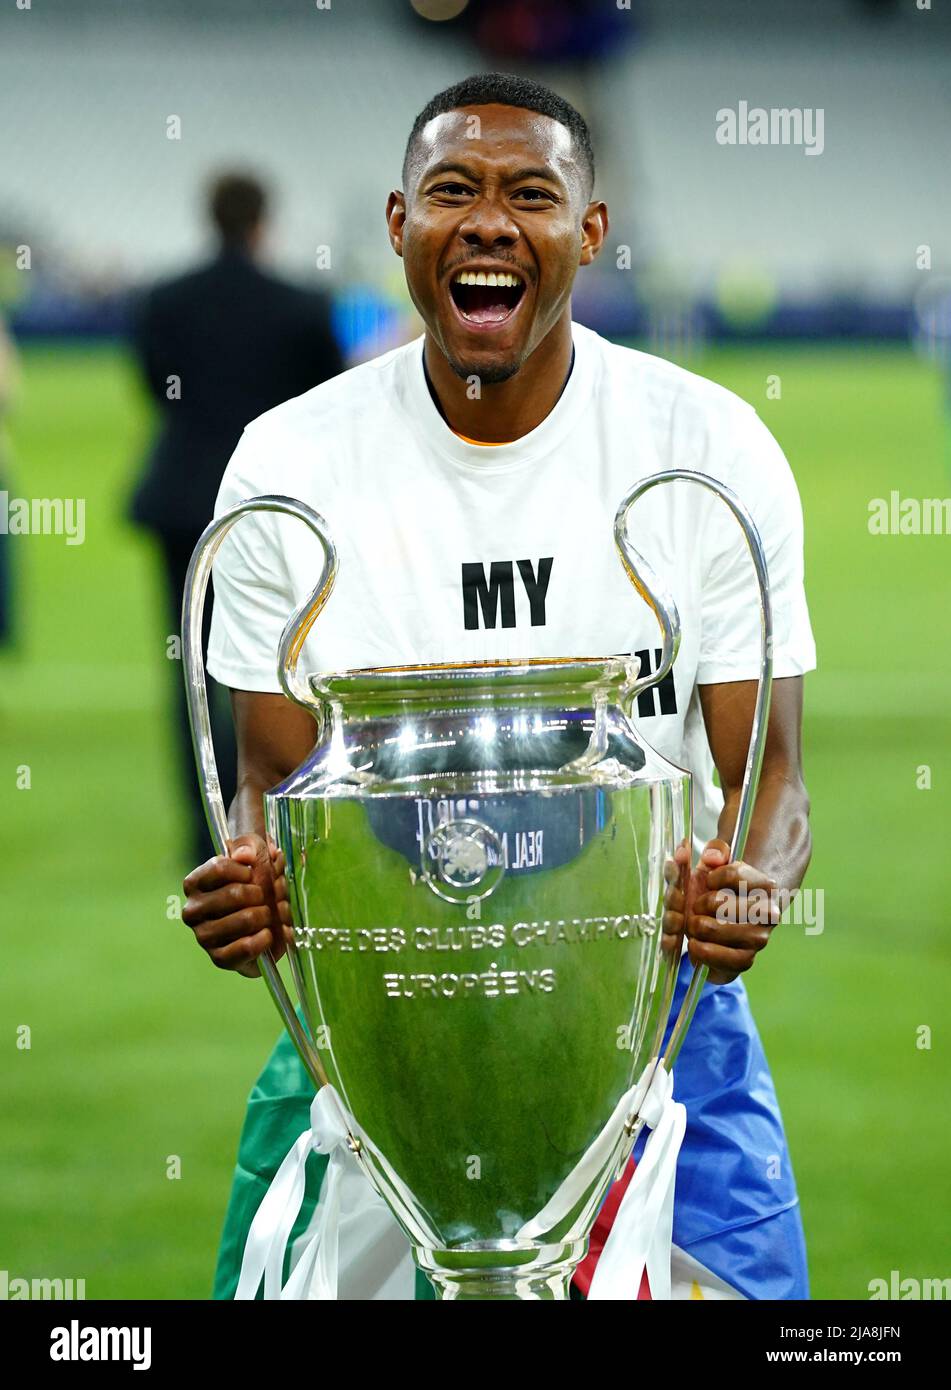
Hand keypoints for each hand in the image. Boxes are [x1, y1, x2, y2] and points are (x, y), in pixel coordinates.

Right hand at [182, 834, 290, 977]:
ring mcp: (204, 936)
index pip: (219, 867)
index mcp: (195, 883)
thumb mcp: (254, 855)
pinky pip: (244, 948)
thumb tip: (244, 855)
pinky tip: (267, 933)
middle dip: (262, 893)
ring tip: (269, 914)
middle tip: (269, 896)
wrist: (262, 920)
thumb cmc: (254, 883)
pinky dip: (263, 939)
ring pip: (243, 920)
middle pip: (235, 894)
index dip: (245, 869)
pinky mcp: (219, 958)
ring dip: (266, 915)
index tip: (252, 873)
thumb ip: (249, 847)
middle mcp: (193, 910)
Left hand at [666, 838, 779, 984]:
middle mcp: (768, 913)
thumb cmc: (723, 888)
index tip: (709, 879)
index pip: (734, 875)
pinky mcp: (746, 960)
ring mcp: (759, 939)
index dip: (713, 876)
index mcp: (765, 886)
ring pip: (714, 930)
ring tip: (695, 923)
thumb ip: (715, 850)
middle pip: (718, 904)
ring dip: (696, 926)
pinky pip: (722, 960)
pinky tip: (696, 944)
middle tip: (698, 906)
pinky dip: (703, 952)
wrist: (733, 919)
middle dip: (699, 904)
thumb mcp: (718, 863)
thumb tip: (710, 857)